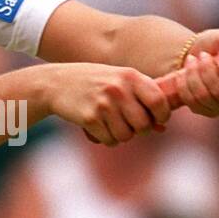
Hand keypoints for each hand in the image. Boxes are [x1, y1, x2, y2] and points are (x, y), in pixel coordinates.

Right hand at [49, 63, 173, 145]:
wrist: (56, 83)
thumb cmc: (95, 83)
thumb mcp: (120, 82)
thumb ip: (142, 100)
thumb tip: (161, 128)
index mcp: (130, 76)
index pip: (159, 101)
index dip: (162, 115)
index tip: (157, 119)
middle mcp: (118, 89)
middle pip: (143, 125)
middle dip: (139, 130)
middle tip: (129, 124)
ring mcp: (103, 104)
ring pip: (126, 136)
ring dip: (120, 135)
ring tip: (110, 123)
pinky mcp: (90, 118)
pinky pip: (110, 140)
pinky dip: (106, 138)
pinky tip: (98, 126)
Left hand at [173, 27, 218, 116]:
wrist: (197, 54)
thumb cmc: (216, 45)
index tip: (217, 59)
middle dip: (206, 71)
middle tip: (202, 56)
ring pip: (205, 98)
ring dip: (193, 76)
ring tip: (192, 61)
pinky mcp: (207, 112)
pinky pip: (192, 102)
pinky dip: (184, 85)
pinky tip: (185, 73)